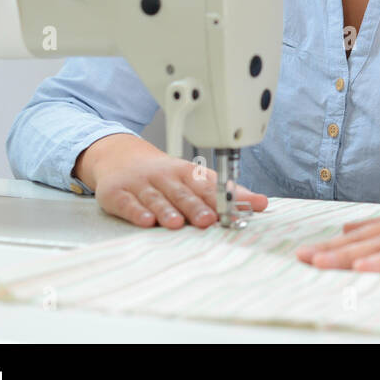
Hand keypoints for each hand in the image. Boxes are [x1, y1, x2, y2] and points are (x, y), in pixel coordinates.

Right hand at [75, 133, 268, 228]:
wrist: (120, 156)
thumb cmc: (165, 175)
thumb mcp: (194, 178)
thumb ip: (225, 193)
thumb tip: (262, 204)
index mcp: (188, 173)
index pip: (211, 185)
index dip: (228, 197)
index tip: (246, 207)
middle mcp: (166, 177)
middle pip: (184, 192)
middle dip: (197, 206)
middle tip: (209, 220)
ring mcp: (142, 185)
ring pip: (157, 198)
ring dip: (168, 210)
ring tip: (177, 223)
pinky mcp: (118, 194)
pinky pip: (128, 203)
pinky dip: (137, 212)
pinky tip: (146, 221)